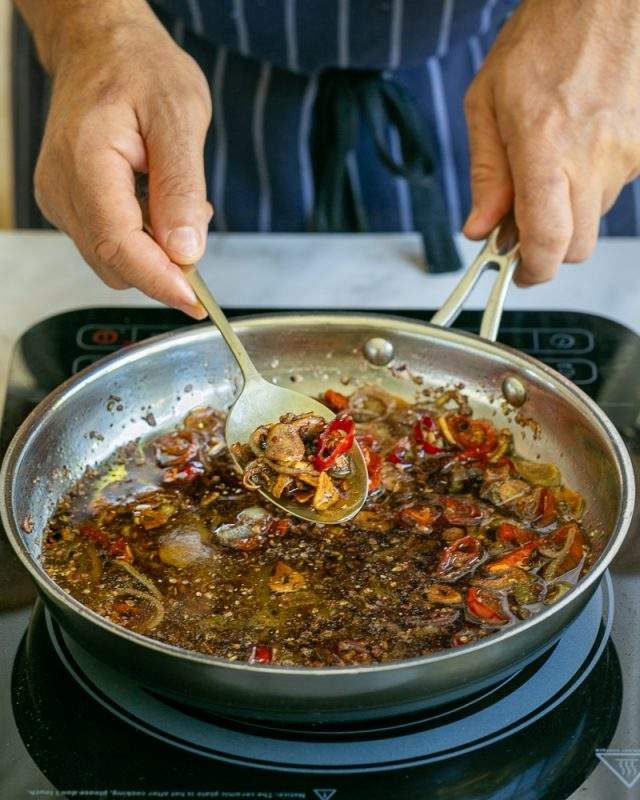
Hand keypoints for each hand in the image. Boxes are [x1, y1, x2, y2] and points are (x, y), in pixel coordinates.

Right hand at [32, 4, 210, 316]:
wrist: (102, 47)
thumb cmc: (139, 69)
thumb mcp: (179, 118)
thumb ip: (182, 188)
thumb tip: (185, 252)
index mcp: (86, 163)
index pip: (119, 246)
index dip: (160, 281)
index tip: (195, 302)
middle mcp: (62, 189)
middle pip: (115, 264)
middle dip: (164, 265)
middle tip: (198, 223)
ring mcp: (60, 199)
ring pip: (113, 260)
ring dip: (155, 251)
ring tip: (177, 200)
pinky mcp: (68, 205)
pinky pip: (108, 243)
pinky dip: (142, 237)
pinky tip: (158, 202)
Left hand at [463, 0, 639, 284]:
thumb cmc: (547, 35)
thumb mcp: (488, 102)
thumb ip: (486, 173)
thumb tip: (480, 228)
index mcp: (546, 147)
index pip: (548, 242)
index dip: (531, 271)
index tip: (517, 273)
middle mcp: (594, 158)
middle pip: (576, 246)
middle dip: (547, 247)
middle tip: (521, 225)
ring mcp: (628, 154)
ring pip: (594, 216)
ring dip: (567, 208)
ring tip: (548, 161)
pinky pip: (614, 186)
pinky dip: (589, 182)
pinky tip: (575, 145)